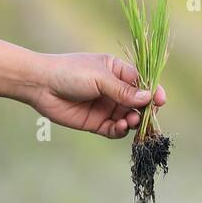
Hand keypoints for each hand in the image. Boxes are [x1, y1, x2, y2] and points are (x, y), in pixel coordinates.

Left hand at [30, 53, 167, 138]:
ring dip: (133, 121)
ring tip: (131, 120)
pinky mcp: (96, 123)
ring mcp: (105, 107)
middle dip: (144, 111)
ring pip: (128, 118)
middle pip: (138, 103)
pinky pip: (114, 130)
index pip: (141, 83)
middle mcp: (113, 90)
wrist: (41, 85)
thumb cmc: (70, 72)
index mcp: (117, 71)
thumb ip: (123, 91)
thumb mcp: (100, 77)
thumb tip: (148, 98)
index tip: (160, 100)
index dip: (153, 92)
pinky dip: (120, 131)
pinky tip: (121, 127)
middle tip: (146, 116)